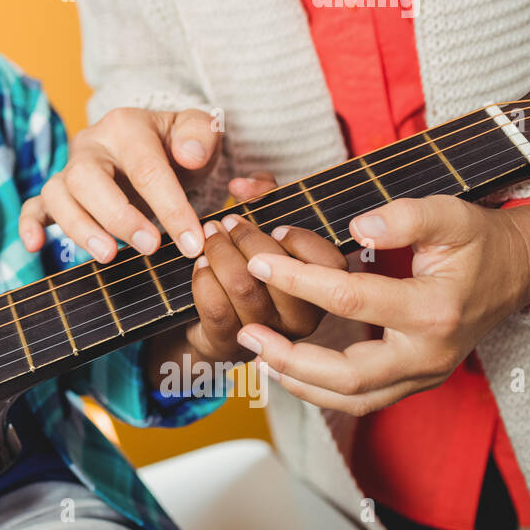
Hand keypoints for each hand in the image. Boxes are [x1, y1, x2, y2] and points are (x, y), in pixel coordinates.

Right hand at [20, 107, 222, 262]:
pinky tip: (35, 246)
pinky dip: (29, 224)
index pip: (145, 168)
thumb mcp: (200, 132)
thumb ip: (202, 136)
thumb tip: (189, 156)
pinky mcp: (57, 193)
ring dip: (80, 228)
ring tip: (109, 255)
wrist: (156, 148)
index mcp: (125, 126)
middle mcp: (90, 145)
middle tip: (151, 246)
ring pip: (58, 195)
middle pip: (88, 178)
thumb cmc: (178, 146)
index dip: (170, 208)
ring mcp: (69, 170)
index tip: (192, 242)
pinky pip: (33, 206)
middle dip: (118, 216)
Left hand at [144, 172, 348, 381]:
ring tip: (209, 236)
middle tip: (224, 222)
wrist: (214, 323)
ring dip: (220, 253)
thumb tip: (243, 185)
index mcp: (322, 287)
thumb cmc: (251, 265)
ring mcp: (266, 336)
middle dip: (245, 239)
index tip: (274, 226)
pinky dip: (203, 279)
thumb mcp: (266, 226)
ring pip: (243, 286)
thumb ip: (264, 194)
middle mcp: (302, 317)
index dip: (300, 240)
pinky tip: (199, 265)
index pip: (330, 263)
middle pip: (277, 271)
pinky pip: (216, 308)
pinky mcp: (230, 344)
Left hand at [235, 196, 529, 414]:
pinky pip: (361, 399)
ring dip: (300, 382)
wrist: (515, 269)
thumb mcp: (450, 215)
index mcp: (432, 310)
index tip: (261, 262)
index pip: (350, 300)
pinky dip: (320, 390)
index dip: (299, 280)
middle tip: (247, 332)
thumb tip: (358, 225)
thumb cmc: (477, 240)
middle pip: (349, 376)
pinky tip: (286, 368)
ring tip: (257, 354)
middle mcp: (428, 354)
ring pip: (353, 399)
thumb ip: (405, 218)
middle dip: (291, 358)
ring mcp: (422, 374)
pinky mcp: (413, 380)